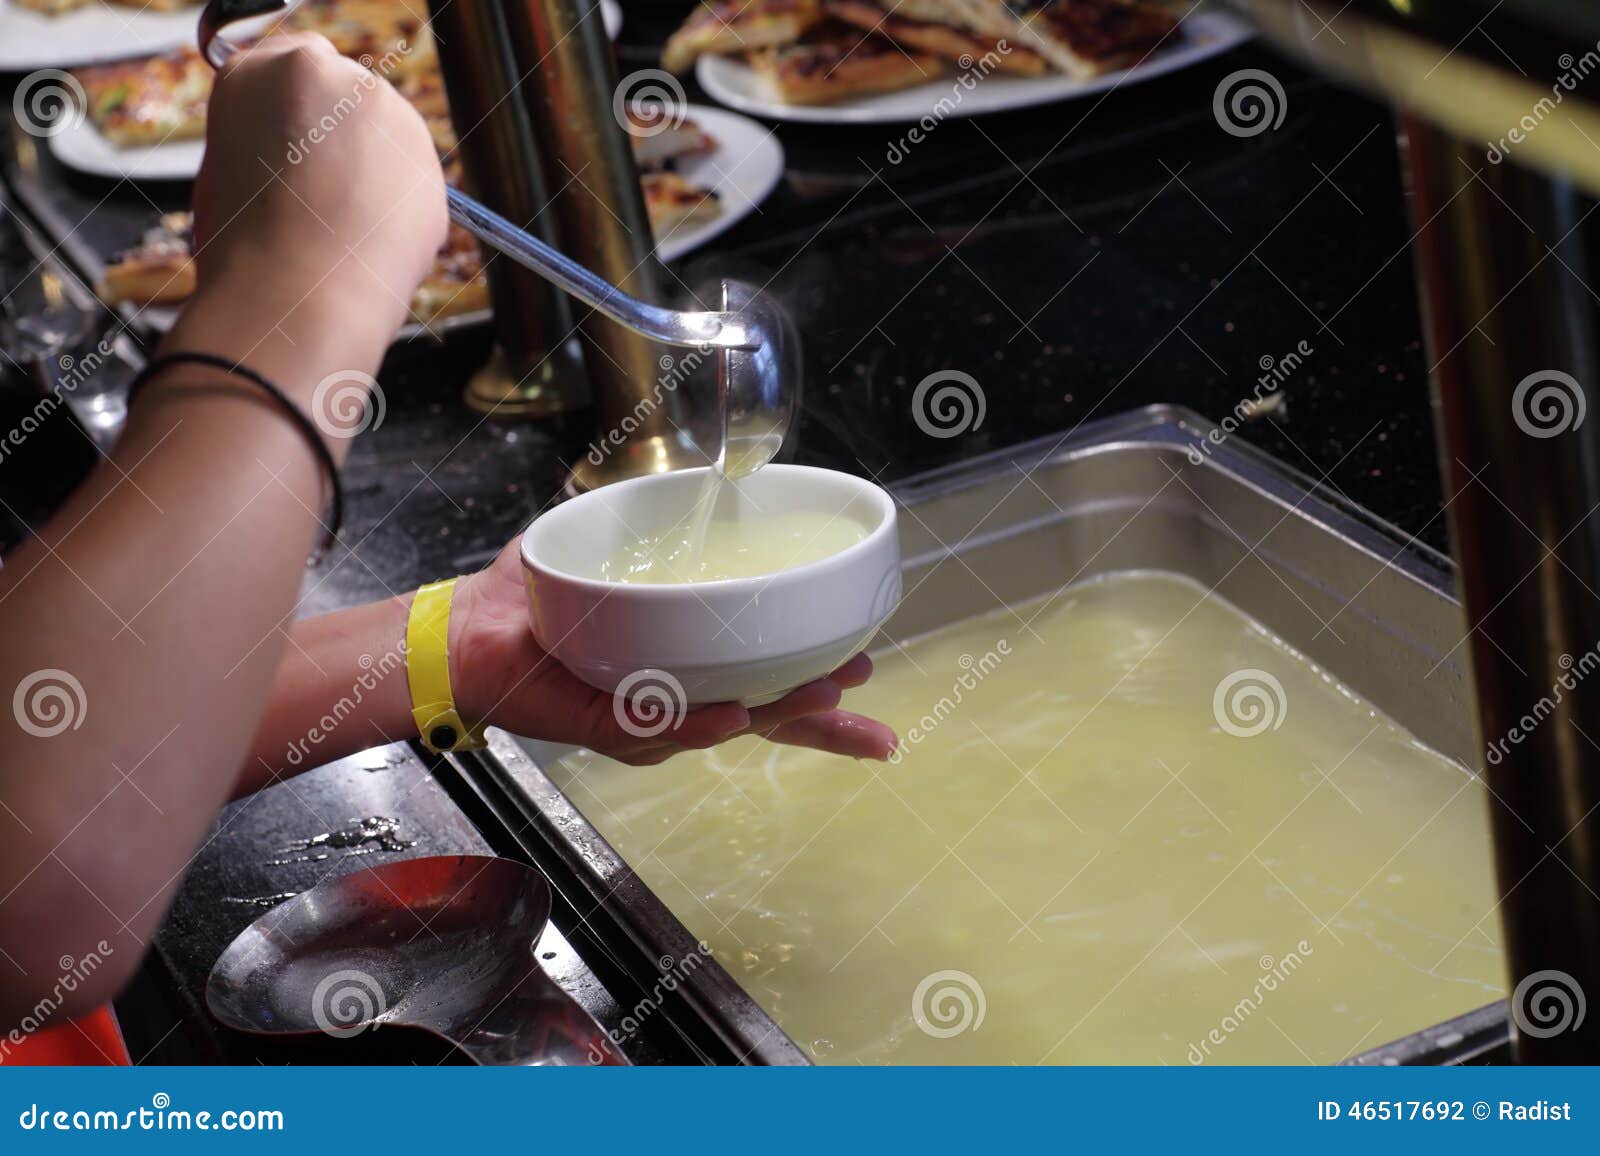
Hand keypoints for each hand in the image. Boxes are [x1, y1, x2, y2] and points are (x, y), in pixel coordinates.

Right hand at [177, 33, 446, 382]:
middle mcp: (337, 77)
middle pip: (347, 100)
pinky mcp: (432, 166)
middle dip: (339, 142)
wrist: (296, 296)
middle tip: (312, 195)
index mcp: (267, 68)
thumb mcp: (229, 167)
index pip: (296, 65)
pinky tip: (368, 243)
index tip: (292, 144)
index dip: (293, 113)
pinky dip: (399, 212)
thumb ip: (270, 135)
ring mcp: (393, 119)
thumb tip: (297, 149)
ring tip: (337, 227)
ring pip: (388, 140)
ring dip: (373, 174)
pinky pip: (413, 186)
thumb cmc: (243, 246)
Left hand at [447, 540, 898, 764]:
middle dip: (818, 713)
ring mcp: (643, 717)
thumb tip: (714, 478)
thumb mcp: (616, 547)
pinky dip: (698, 723)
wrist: (468, 629)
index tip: (867, 674)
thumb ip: (664, 525)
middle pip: (761, 716)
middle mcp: (674, 699)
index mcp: (687, 664)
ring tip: (822, 691)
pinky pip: (656, 729)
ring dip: (776, 710)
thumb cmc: (541, 598)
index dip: (817, 684)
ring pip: (722, 721)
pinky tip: (735, 714)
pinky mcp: (600, 722)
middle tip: (863, 699)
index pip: (766, 681)